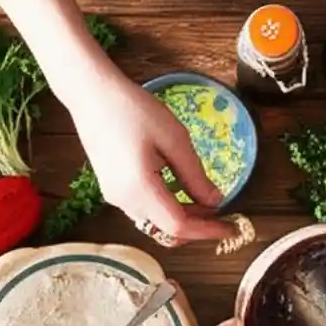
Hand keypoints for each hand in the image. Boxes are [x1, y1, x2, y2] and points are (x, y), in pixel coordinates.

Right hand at [69, 72, 235, 243]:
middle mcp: (124, 201)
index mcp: (140, 189)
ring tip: (207, 202)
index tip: (232, 227)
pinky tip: (182, 192)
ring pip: (155, 223)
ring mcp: (115, 197)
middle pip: (166, 231)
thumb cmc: (134, 110)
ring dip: (182, 219)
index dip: (208, 230)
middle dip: (197, 228)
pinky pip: (145, 210)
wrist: (92, 95)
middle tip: (224, 214)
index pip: (179, 226)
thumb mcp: (174, 139)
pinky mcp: (112, 189)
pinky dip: (167, 209)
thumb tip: (215, 202)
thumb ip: (195, 176)